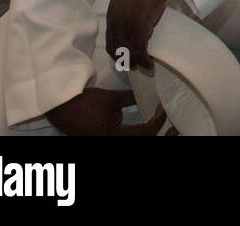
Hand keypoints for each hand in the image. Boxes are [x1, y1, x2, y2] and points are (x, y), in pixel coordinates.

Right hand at [46, 87, 172, 135]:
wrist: (63, 109)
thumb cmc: (86, 103)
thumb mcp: (113, 99)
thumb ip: (132, 99)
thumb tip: (149, 96)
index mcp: (114, 138)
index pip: (145, 133)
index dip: (158, 121)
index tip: (164, 109)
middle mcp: (111, 144)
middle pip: (143, 143)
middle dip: (160, 136)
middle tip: (175, 129)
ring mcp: (106, 145)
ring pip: (136, 143)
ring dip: (150, 136)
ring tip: (166, 130)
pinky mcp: (104, 142)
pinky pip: (127, 140)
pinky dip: (139, 136)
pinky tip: (148, 129)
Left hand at [105, 0, 176, 72]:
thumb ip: (132, 3)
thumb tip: (140, 7)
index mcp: (113, 12)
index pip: (111, 38)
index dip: (118, 50)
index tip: (127, 56)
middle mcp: (116, 21)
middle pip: (116, 48)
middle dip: (124, 60)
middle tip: (135, 66)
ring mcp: (126, 24)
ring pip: (127, 51)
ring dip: (135, 63)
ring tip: (144, 67)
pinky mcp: (139, 25)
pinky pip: (139, 49)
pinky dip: (144, 60)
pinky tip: (150, 64)